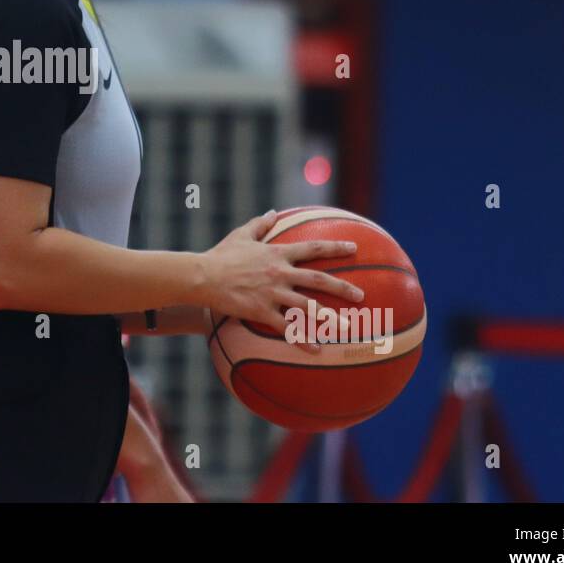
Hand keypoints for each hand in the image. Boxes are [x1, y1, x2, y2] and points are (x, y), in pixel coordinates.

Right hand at [196, 210, 362, 354]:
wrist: (202, 276)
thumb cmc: (221, 255)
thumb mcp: (241, 234)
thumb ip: (260, 224)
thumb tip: (272, 212)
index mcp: (277, 253)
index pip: (312, 248)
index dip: (335, 247)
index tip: (354, 248)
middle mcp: (280, 273)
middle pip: (318, 279)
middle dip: (342, 288)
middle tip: (361, 296)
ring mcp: (272, 293)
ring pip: (307, 306)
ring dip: (330, 317)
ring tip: (349, 328)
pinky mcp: (262, 311)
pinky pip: (286, 328)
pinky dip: (303, 339)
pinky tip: (317, 350)